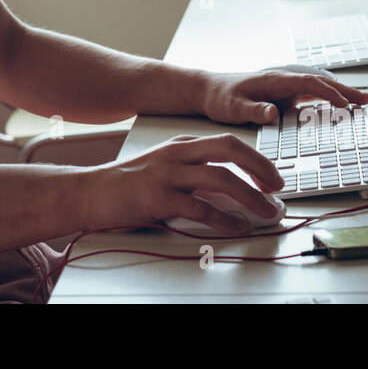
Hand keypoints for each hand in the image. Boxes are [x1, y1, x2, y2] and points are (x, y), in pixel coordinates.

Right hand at [79, 134, 285, 233]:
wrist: (89, 192)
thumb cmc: (126, 183)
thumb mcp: (162, 166)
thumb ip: (192, 171)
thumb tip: (229, 188)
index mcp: (180, 145)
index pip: (228, 142)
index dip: (256, 158)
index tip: (272, 176)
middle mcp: (177, 154)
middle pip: (230, 150)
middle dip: (260, 168)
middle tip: (277, 188)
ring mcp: (168, 175)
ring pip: (220, 178)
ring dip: (249, 197)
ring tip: (265, 211)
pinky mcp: (158, 198)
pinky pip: (200, 208)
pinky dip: (224, 219)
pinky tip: (236, 226)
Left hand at [198, 66, 367, 125]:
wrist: (209, 89)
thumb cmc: (220, 97)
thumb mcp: (232, 107)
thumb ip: (253, 110)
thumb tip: (273, 113)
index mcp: (274, 80)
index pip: (308, 84)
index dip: (329, 93)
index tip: (346, 104)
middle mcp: (283, 79)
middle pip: (319, 81)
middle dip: (344, 90)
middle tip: (367, 100)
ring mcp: (284, 85)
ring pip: (318, 85)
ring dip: (339, 92)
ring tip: (361, 101)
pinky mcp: (282, 92)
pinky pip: (310, 92)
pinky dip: (327, 96)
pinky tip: (337, 104)